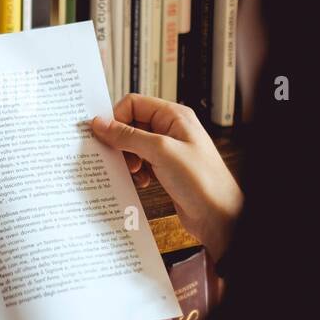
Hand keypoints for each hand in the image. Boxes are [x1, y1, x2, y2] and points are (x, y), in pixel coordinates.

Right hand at [91, 95, 242, 263]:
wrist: (218, 214)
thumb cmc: (202, 180)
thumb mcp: (160, 151)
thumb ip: (128, 136)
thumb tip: (101, 124)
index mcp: (174, 116)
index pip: (134, 104)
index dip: (117, 118)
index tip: (104, 136)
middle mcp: (171, 130)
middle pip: (132, 125)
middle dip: (121, 142)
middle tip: (118, 157)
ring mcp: (168, 150)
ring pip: (134, 146)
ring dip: (128, 159)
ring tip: (135, 171)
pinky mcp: (166, 169)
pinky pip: (141, 163)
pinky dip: (136, 171)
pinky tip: (142, 181)